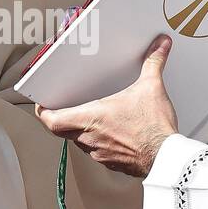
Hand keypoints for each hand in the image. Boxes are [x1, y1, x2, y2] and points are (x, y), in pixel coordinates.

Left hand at [36, 35, 176, 177]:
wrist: (166, 158)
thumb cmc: (153, 130)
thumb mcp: (151, 88)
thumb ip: (153, 63)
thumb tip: (160, 46)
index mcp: (91, 118)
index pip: (51, 120)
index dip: (42, 112)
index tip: (41, 104)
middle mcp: (90, 138)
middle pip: (62, 130)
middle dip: (62, 118)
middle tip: (63, 108)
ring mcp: (100, 153)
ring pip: (80, 141)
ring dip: (82, 130)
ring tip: (93, 118)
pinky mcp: (113, 162)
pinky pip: (97, 152)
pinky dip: (100, 142)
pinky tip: (113, 134)